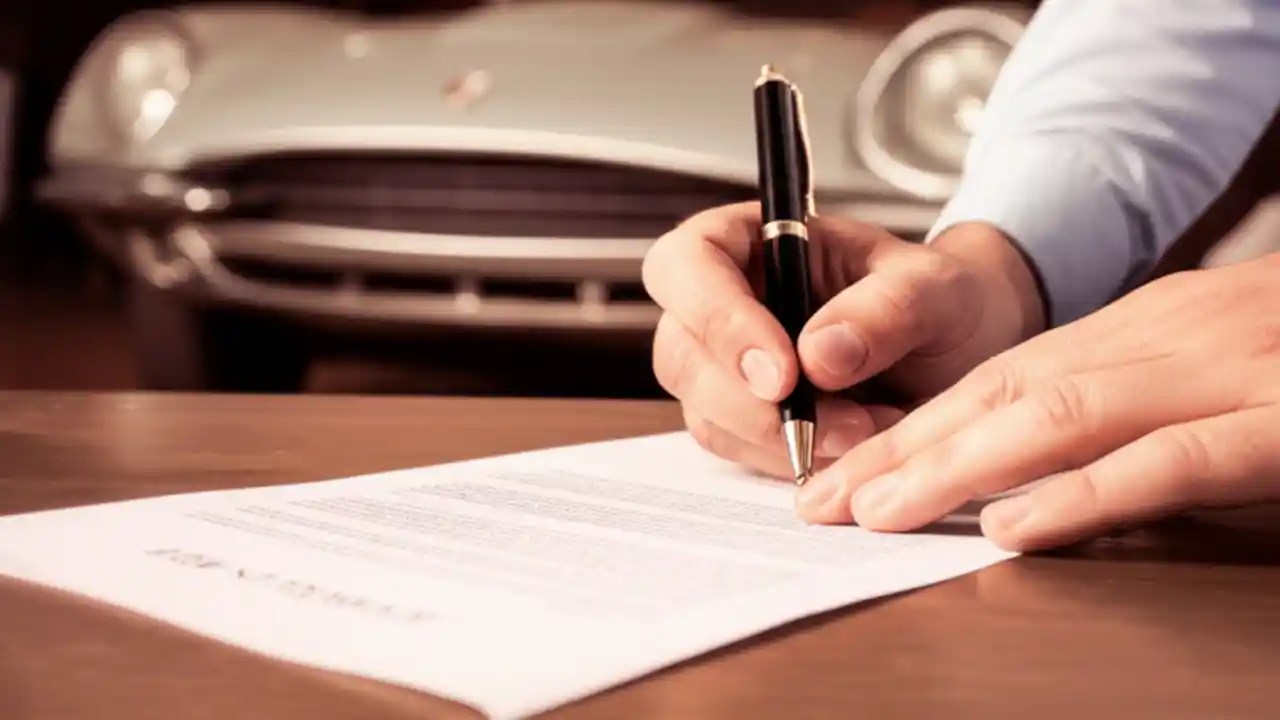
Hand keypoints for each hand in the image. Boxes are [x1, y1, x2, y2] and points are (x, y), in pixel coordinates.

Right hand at [642, 202, 1044, 479]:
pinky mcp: (740, 421)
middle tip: (841, 425)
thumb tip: (819, 355)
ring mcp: (722, 366)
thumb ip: (886, 308)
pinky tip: (849, 448)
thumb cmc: (938, 298)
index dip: (718, 320)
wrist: (958, 351)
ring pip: (705, 413)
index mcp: (748, 239)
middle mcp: (721, 302)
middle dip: (752, 402)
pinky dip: (790, 460)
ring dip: (779, 440)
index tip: (782, 373)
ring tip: (867, 431)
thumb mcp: (936, 288)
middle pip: (681, 353)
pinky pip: (738, 451)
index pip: (686, 265)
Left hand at [796, 253, 1279, 550]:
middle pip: (1005, 394)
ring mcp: (1225, 372)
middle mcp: (1165, 339)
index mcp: (1140, 330)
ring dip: (959, 467)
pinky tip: (1017, 523)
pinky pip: (1174, 457)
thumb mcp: (1200, 375)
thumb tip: (1023, 486)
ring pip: (1063, 415)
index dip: (912, 431)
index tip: (843, 477)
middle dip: (906, 452)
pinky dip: (1089, 491)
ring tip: (881, 511)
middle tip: (826, 504)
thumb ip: (1120, 419)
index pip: (998, 379)